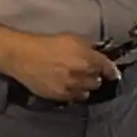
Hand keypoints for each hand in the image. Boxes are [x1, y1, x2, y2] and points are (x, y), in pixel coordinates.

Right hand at [5, 33, 119, 101]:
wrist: (24, 56)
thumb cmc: (48, 43)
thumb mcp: (72, 39)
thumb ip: (88, 48)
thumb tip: (97, 54)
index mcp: (86, 58)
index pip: (106, 68)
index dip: (111, 71)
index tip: (112, 74)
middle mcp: (82, 75)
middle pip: (97, 81)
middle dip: (94, 76)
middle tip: (88, 72)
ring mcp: (71, 88)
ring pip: (87, 92)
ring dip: (85, 86)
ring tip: (77, 81)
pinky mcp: (60, 97)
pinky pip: (74, 98)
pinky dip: (74, 93)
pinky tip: (68, 86)